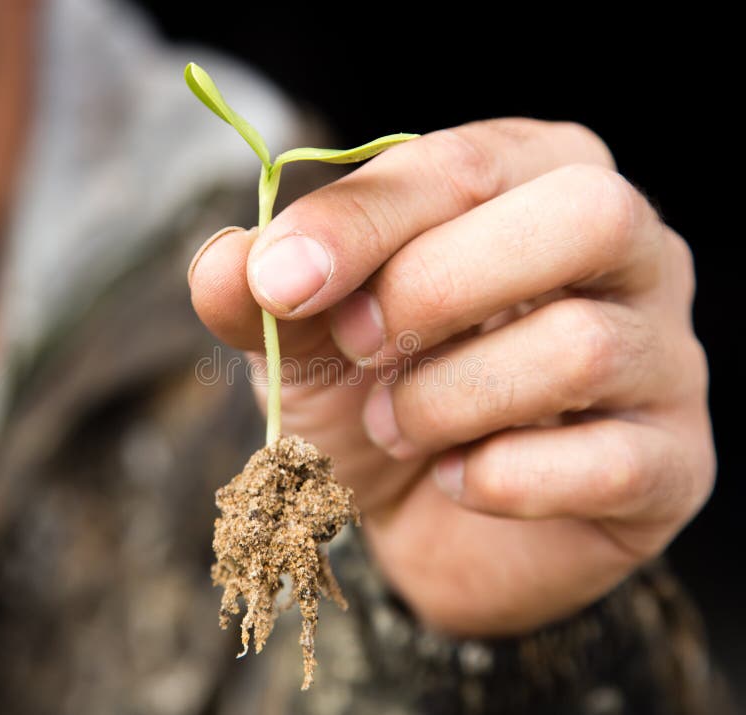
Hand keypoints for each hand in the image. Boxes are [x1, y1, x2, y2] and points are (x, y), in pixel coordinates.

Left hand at [188, 119, 714, 636]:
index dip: (366, 221)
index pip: (470, 163)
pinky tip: (460, 480)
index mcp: (538, 183)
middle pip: (584, 214)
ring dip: (450, 398)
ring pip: (584, 344)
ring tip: (396, 425)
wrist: (424, 515)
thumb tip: (228, 265)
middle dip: (436, 288)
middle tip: (356, 347)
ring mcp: (665, 357)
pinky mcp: (673, 462)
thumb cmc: (374, 394)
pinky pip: (610, 462)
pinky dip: (502, 480)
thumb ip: (261, 290)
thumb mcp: (304, 335)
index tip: (279, 282)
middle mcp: (630, 253)